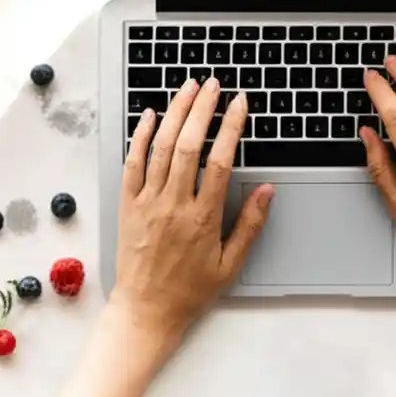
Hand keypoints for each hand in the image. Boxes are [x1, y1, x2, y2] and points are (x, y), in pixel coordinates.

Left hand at [112, 77, 273, 341]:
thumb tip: (267, 190)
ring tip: (188, 88)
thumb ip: (250, 225)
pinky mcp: (128, 205)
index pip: (219, 160)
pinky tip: (149, 116)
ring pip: (161, 147)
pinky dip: (140, 136)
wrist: (145, 312)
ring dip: (174, 112)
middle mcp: (173, 204)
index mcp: (203, 218)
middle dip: (202, 108)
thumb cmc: (189, 292)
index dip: (231, 127)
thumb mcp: (230, 264)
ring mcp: (147, 202)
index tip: (240, 104)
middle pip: (189, 143)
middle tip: (213, 85)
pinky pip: (132, 163)